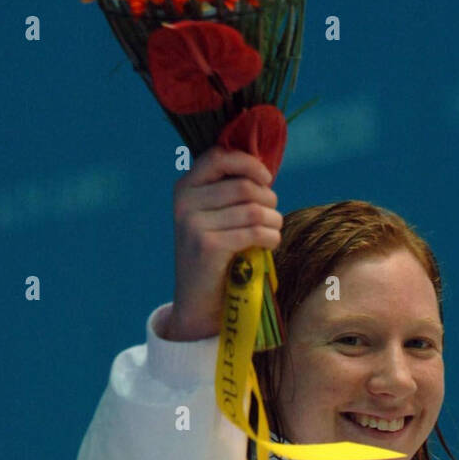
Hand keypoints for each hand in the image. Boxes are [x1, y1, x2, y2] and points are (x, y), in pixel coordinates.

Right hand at [164, 146, 282, 341]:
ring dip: (273, 221)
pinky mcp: (208, 246)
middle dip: (268, 200)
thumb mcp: (215, 217)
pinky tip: (270, 244)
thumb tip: (264, 169)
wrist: (198, 303)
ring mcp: (193, 224)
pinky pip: (253, 231)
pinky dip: (270, 237)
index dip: (248, 163)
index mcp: (185, 188)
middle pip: (244, 186)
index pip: (219, 156)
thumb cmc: (216, 256)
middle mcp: (185, 202)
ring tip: (272, 231)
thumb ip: (230, 192)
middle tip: (272, 217)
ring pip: (253, 209)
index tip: (266, 179)